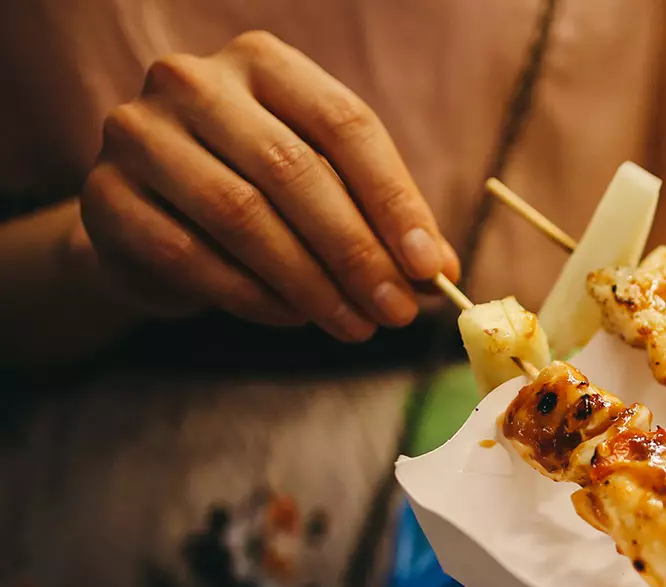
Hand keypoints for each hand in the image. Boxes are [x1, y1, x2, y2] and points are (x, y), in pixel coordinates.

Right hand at [79, 31, 459, 341]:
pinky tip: (292, 319)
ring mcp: (140, 133)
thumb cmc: (259, 198)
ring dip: (309, 283)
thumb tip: (439, 271)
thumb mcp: (326, 193)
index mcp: (264, 62)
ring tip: (353, 325)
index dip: (395, 200)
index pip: (345, 124)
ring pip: (242, 215)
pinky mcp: (106, 196)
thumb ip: (380, 221)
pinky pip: (189, 255)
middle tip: (395, 312)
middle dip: (356, 252)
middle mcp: (195, 81)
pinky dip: (252, 296)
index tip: (431, 266)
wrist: (151, 224)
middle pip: (295, 170)